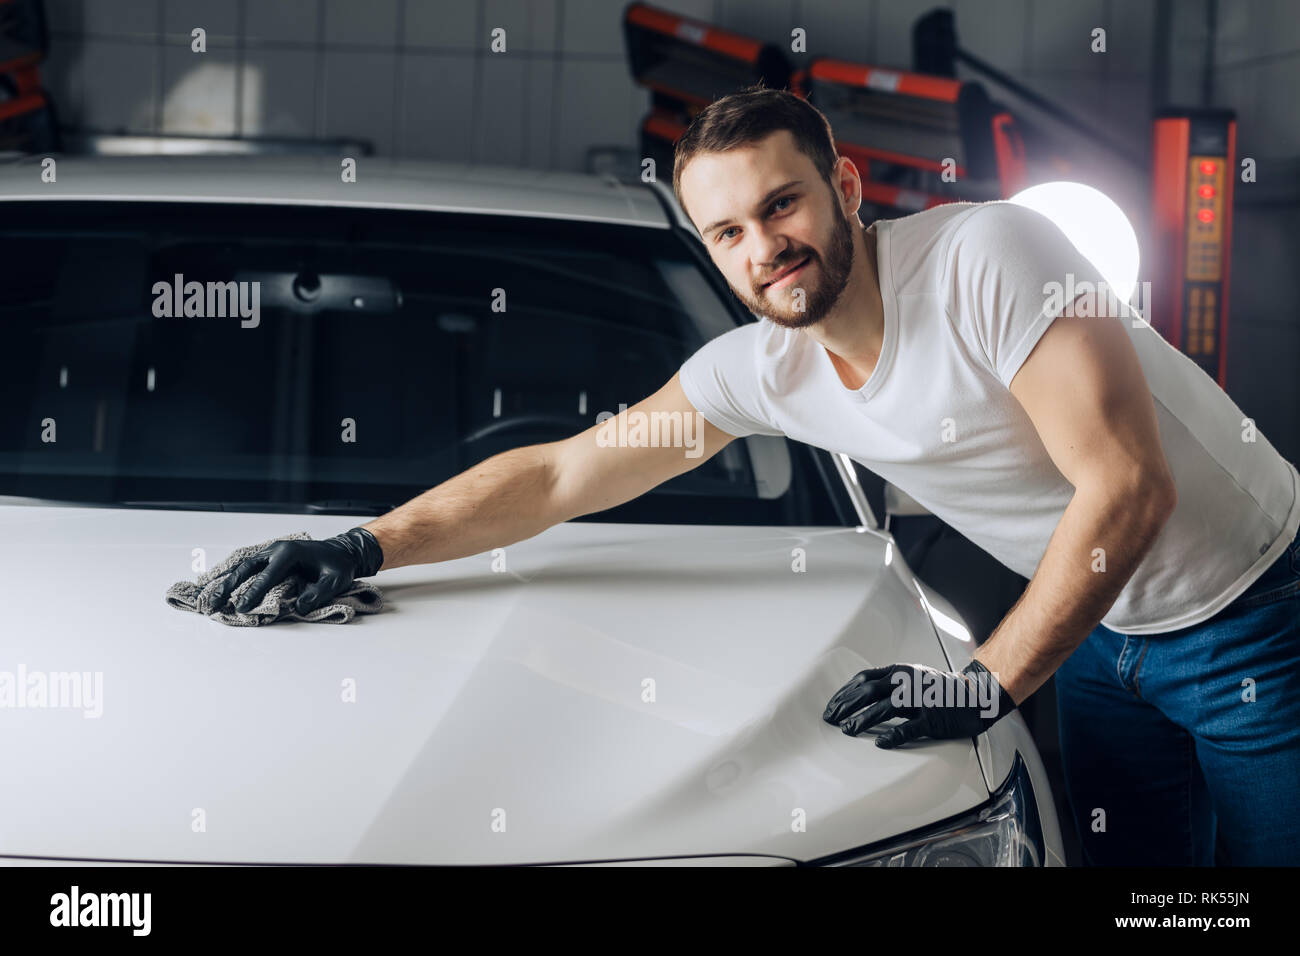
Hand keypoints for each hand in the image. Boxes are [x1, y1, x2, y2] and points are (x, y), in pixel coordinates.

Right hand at [210, 527, 384, 615]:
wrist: (342, 552)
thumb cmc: (338, 566)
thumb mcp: (335, 581)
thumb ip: (318, 593)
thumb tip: (299, 607)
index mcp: (290, 553)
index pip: (267, 575)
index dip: (253, 592)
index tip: (240, 607)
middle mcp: (276, 549)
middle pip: (246, 568)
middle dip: (229, 586)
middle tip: (213, 604)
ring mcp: (271, 551)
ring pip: (243, 567)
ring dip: (226, 583)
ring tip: (210, 600)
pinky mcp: (270, 557)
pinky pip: (248, 567)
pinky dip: (233, 577)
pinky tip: (220, 588)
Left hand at [822, 659, 1015, 747]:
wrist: (974, 696)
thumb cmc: (940, 689)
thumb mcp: (912, 677)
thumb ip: (888, 682)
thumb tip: (858, 693)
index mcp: (900, 671)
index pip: (864, 678)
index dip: (845, 692)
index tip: (832, 705)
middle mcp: (908, 682)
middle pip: (869, 691)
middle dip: (846, 706)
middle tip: (831, 719)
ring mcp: (921, 700)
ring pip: (885, 707)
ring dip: (862, 719)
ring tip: (847, 730)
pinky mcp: (933, 719)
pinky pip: (909, 728)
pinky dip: (892, 736)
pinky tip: (879, 742)